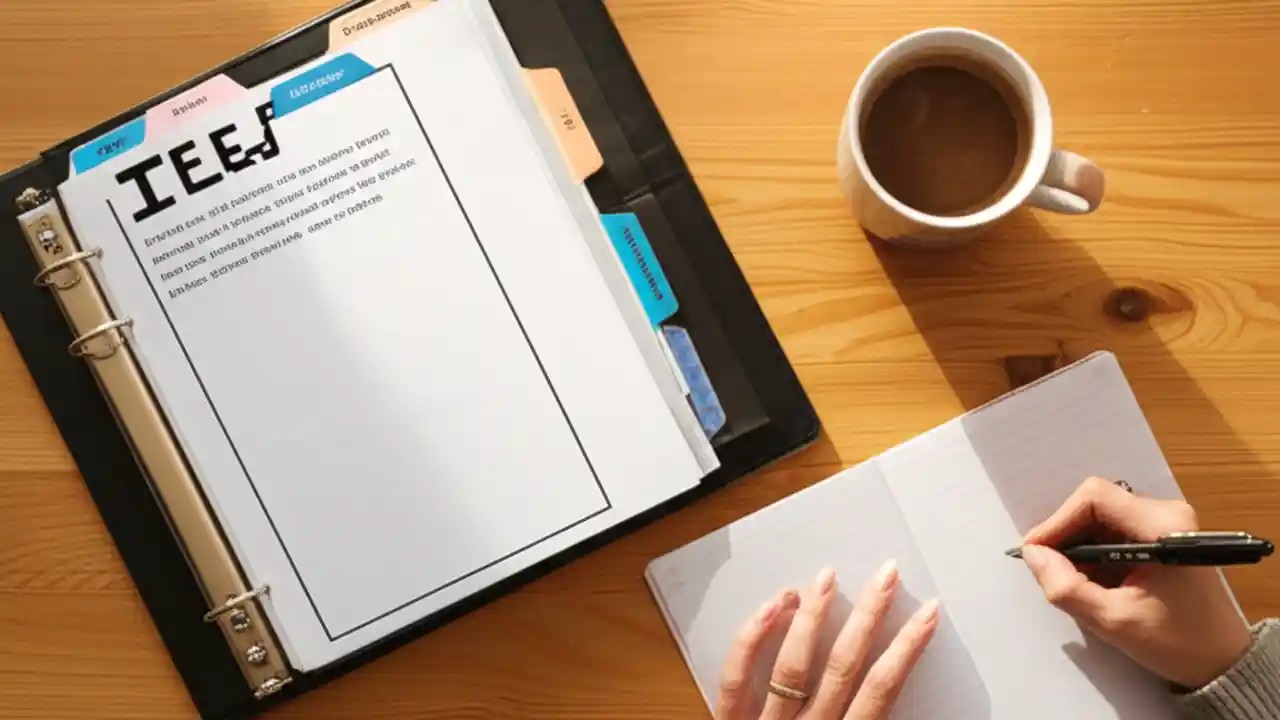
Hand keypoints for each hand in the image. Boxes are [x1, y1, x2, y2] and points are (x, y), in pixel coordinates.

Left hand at [717, 563, 939, 719]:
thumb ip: (866, 719)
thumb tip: (890, 688)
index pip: (882, 690)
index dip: (906, 649)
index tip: (928, 613)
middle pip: (844, 667)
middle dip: (868, 616)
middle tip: (887, 573)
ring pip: (793, 666)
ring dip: (813, 616)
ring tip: (828, 576)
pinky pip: (737, 677)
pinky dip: (753, 638)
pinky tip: (772, 605)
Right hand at [1020, 476, 1252, 688]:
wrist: (1222, 660)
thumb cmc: (1178, 642)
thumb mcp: (1114, 621)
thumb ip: (1067, 587)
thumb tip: (1033, 555)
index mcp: (1163, 526)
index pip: (1094, 498)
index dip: (1058, 521)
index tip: (1037, 553)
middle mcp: (1167, 513)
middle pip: (1096, 505)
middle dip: (1067, 537)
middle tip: (1051, 572)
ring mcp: (1166, 522)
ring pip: (1101, 518)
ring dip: (1079, 547)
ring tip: (1076, 582)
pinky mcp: (1162, 535)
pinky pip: (1113, 530)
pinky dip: (1095, 552)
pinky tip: (1095, 581)